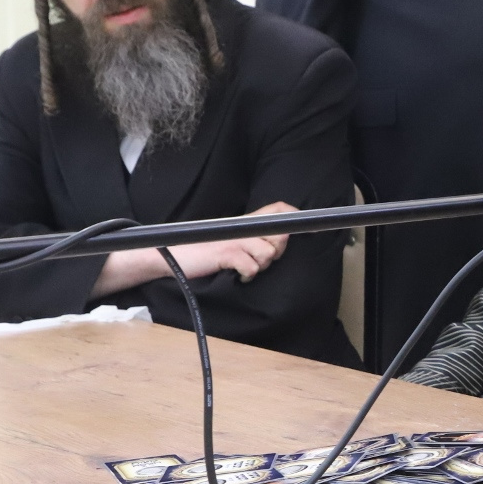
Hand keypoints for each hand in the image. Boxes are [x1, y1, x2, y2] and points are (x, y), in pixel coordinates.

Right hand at [90, 201, 295, 295]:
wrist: (172, 257)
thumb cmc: (205, 252)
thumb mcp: (232, 241)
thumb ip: (256, 240)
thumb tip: (284, 239)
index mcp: (245, 222)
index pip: (278, 208)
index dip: (296, 215)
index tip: (311, 230)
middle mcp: (242, 226)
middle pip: (280, 235)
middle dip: (276, 252)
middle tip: (257, 259)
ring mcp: (234, 238)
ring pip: (268, 254)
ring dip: (259, 266)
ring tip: (244, 267)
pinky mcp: (226, 252)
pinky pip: (252, 267)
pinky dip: (247, 275)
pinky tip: (238, 275)